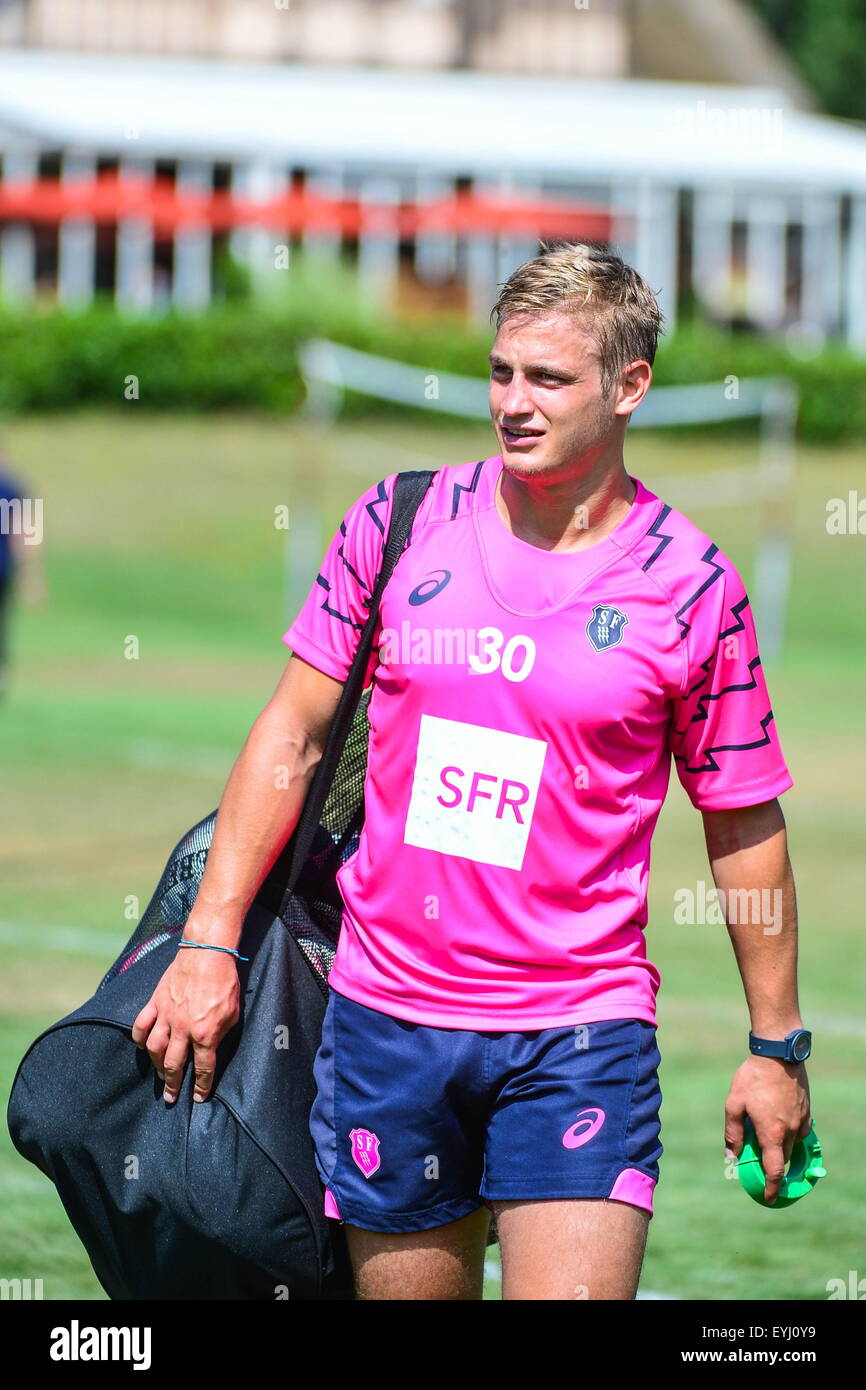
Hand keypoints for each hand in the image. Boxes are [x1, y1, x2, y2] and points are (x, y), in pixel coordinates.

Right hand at [131, 946, 240, 1104]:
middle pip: (174, 1065)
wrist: (208, 954)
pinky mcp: (156, 1002)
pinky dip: (138, 1038)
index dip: (202, 1086)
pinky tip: (141, 1046)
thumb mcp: (233, 1013)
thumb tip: (212, 1047)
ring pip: (154, 1049)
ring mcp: (166, 1016)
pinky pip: (141, 1025)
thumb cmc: (225, 982)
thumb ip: (221, 1034)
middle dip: (173, 1084)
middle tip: (170, 1097)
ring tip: (160, 1074)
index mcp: (205, 1034)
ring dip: (156, 1065)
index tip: (199, 1098)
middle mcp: (183, 1029)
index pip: (203, 1068)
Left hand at [724, 1055, 810, 1203]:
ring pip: (792, 1145)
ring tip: (765, 1137)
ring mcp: (801, 1121)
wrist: (778, 1055)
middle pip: (782, 1159)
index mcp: (772, 1133)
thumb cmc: (752, 1078)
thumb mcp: (734, 1105)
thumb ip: (732, 1132)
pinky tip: (777, 1122)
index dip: (772, 1188)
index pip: (775, 1170)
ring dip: (780, 1148)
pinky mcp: (806, 1111)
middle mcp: (790, 1131)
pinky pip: (799, 1132)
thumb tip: (731, 1156)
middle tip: (758, 1160)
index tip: (769, 1198)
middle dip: (772, 1164)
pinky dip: (789, 1134)